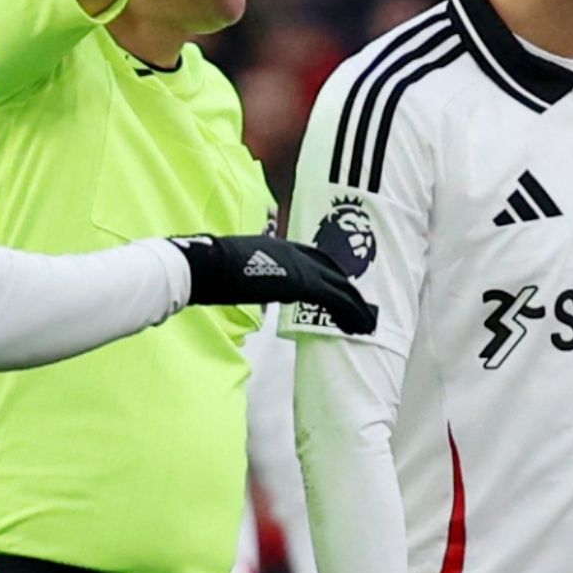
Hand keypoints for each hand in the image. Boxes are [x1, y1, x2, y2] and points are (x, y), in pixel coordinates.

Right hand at [171, 235, 374, 332]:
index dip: (330, 274)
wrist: (206, 265)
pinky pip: (336, 299)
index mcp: (280, 246)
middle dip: (348, 292)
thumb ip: (254, 272)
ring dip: (355, 306)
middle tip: (360, 309)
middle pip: (333, 272)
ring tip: (366, 324)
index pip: (315, 258)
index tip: (340, 287)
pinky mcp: (303, 283)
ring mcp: (301, 266)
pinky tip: (357, 326)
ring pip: (340, 286)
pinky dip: (350, 312)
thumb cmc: (210, 267)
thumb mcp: (238, 267)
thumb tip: (254, 284)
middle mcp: (295, 252)